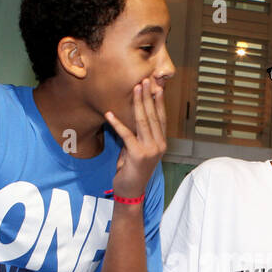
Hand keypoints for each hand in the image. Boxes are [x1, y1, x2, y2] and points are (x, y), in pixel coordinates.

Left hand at [103, 79, 166, 199]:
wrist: (131, 191)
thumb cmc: (132, 171)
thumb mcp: (137, 150)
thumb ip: (137, 135)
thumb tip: (130, 119)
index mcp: (161, 143)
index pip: (161, 118)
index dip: (158, 101)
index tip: (156, 86)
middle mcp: (159, 145)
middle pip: (153, 115)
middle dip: (149, 96)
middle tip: (145, 80)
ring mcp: (150, 150)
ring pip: (143, 121)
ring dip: (138, 103)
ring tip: (135, 88)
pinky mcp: (137, 154)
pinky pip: (126, 134)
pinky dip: (117, 123)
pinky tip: (109, 113)